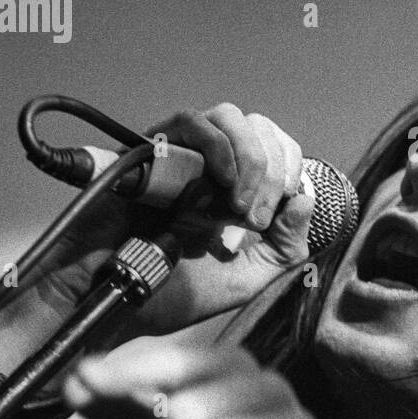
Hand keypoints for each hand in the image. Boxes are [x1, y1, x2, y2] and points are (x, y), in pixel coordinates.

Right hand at [124, 104, 314, 335]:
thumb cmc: (168, 292)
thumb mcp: (245, 280)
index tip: (280, 215)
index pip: (280, 150)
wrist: (111, 302)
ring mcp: (180, 154)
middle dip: (274, 170)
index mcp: (236, 189)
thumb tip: (306, 199)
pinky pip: (190, 121)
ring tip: (240, 206)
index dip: (291, 171)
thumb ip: (283, 247)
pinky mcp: (150, 150)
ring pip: (231, 117)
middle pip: (262, 129)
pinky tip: (223, 183)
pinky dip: (218, 146)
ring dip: (251, 158)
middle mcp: (210, 165)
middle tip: (257, 218)